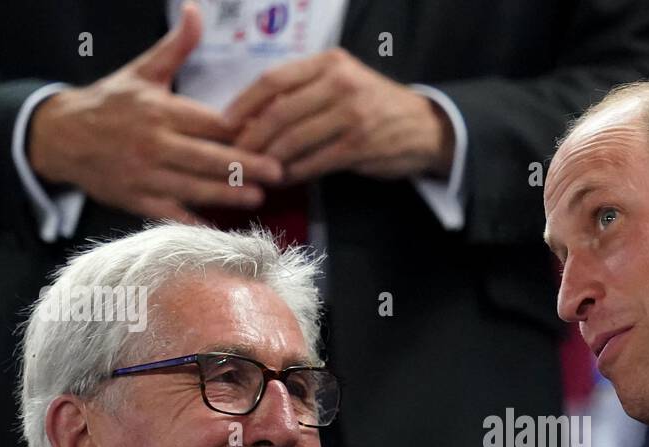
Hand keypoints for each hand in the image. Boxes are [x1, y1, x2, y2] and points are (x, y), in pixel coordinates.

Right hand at [27, 1, 283, 222]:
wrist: (61, 136)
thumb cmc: (111, 103)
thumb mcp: (142, 71)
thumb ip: (176, 47)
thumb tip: (196, 11)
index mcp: (161, 111)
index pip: (209, 123)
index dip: (240, 131)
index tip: (269, 135)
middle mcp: (154, 144)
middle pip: (207, 157)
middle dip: (244, 166)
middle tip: (278, 172)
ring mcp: (145, 175)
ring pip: (193, 188)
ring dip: (227, 194)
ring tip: (257, 197)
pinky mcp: (136, 200)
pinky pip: (170, 215)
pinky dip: (194, 224)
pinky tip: (220, 231)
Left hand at [225, 47, 453, 184]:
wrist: (424, 127)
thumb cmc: (374, 106)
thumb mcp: (342, 84)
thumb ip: (304, 93)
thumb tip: (254, 116)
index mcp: (329, 63)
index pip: (274, 79)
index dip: (244, 102)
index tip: (224, 123)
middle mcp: (340, 83)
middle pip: (280, 111)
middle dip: (252, 137)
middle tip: (236, 155)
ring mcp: (352, 114)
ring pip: (295, 138)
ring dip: (270, 159)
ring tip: (256, 171)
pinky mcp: (360, 145)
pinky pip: (316, 161)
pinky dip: (295, 173)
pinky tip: (283, 180)